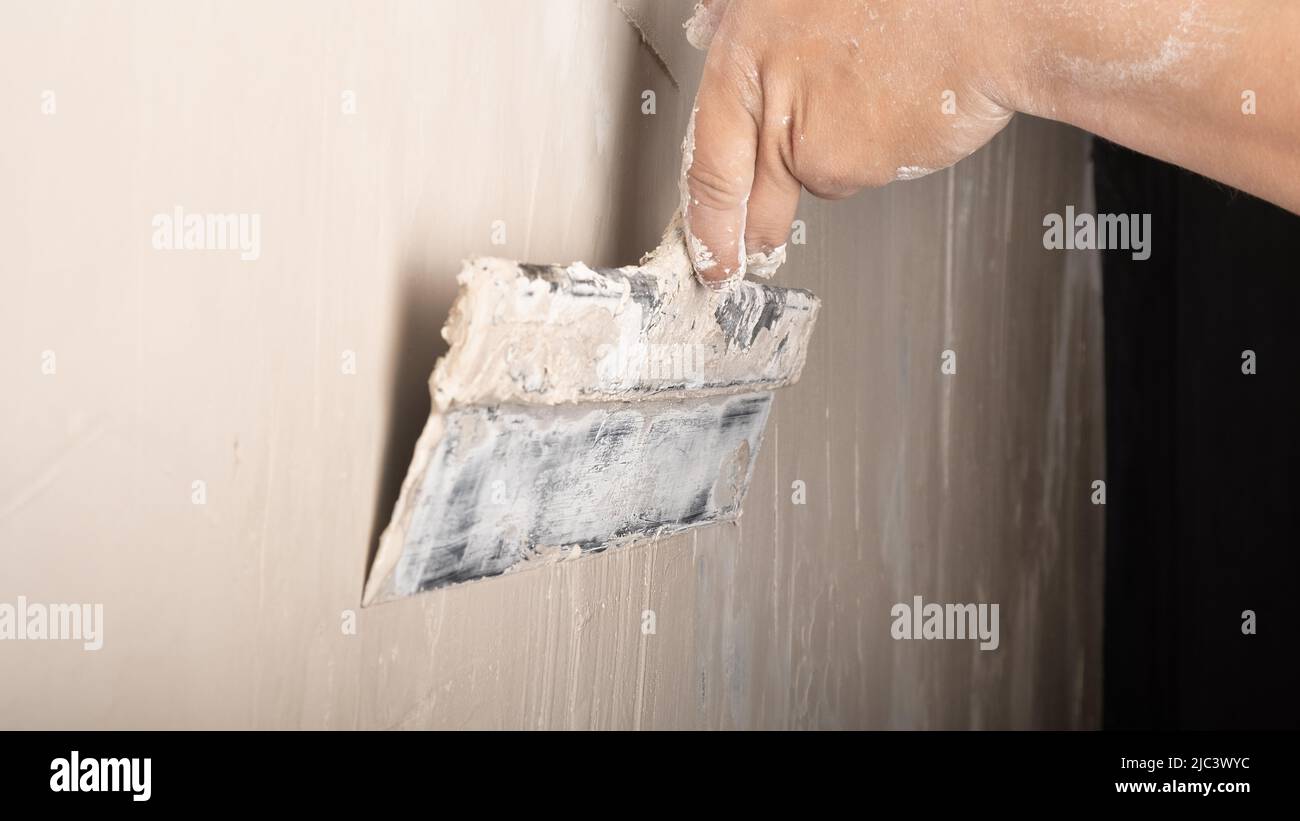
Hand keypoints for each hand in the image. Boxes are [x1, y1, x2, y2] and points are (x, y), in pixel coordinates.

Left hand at [680, 0, 1018, 285]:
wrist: (986, 10)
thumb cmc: (912, 0)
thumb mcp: (805, 0)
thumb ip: (763, 36)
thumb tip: (716, 30)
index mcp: (748, 43)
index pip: (704, 149)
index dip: (704, 214)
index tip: (704, 248)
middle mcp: (768, 89)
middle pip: (745, 189)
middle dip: (747, 234)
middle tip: (741, 255)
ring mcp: (807, 132)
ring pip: (810, 174)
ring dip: (836, 156)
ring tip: (875, 95)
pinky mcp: (850, 163)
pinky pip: (855, 175)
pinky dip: (877, 155)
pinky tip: (898, 108)